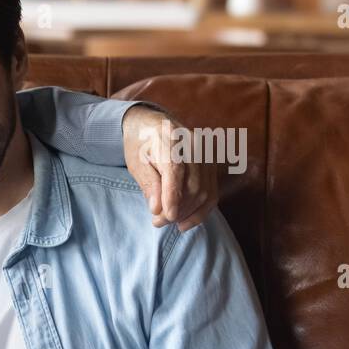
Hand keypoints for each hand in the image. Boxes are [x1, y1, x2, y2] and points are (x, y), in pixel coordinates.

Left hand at [122, 105, 217, 232]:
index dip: (173, 196)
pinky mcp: (212, 164)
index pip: (176, 171)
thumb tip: (157, 208)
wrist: (154, 125)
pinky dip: (201, 211)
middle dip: (177, 210)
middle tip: (157, 222)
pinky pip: (212, 193)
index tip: (166, 217)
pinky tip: (185, 222)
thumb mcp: (136, 162)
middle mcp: (194, 145)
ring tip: (168, 221)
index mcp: (170, 139)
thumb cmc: (141, 146)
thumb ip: (148, 183)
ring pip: (205, 192)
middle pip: (193, 185)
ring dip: (188, 213)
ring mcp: (207, 154)